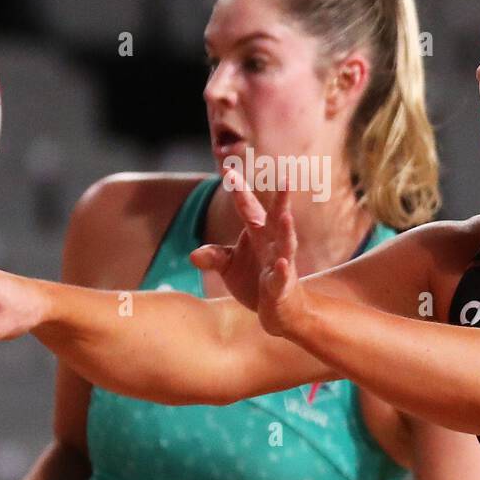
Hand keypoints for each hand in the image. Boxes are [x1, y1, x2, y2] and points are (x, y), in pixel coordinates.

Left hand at [190, 171, 308, 337]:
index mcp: (258, 233)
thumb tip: (193, 255)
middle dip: (280, 199)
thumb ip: (214, 256)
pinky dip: (283, 269)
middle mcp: (272, 243)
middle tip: (285, 178)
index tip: (226, 169)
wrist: (276, 310)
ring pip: (286, 243)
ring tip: (286, 214)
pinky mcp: (281, 285)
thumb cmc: (255, 279)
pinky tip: (282, 263)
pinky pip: (282, 276)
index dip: (238, 189)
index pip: (247, 207)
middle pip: (277, 217)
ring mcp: (280, 263)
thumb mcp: (229, 266)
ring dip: (287, 229)